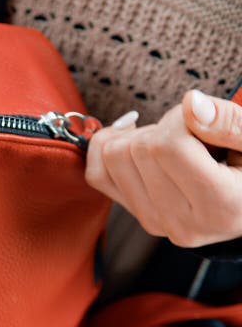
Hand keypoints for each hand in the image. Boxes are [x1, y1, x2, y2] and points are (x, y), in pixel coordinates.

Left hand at [86, 90, 241, 246]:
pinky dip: (111, 146)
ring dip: (140, 137)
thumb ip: (230, 122)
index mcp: (221, 205)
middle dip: (162, 127)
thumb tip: (189, 104)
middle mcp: (183, 222)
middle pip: (137, 149)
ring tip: (177, 143)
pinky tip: (141, 139)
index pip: (167, 146)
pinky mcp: (139, 216)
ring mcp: (156, 223)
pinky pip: (98, 173)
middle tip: (193, 133)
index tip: (203, 120)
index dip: (180, 119)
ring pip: (112, 156)